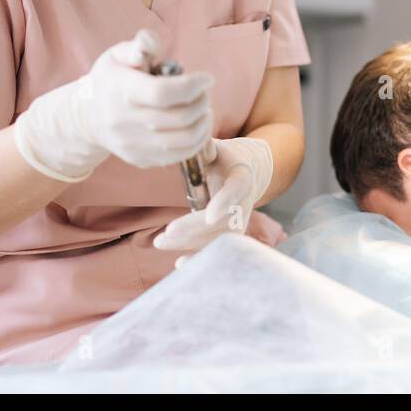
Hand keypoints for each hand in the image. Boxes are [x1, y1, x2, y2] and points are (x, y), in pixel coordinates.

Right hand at [14, 29, 214, 181]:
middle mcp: (125, 121)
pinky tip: (197, 125)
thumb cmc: (110, 81)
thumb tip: (149, 41)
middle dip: (202, 102)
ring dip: (204, 123)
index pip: (163, 93)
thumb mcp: (117, 56)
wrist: (87, 118)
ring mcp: (132, 144)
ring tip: (204, 110)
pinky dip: (197, 140)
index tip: (206, 78)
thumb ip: (138, 46)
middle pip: (179, 117)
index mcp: (122, 91)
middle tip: (204, 93)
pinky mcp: (140, 159)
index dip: (192, 86)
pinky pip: (179, 156)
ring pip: (184, 140)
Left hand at [153, 136, 274, 259]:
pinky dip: (200, 255)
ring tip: (160, 243)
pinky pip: (218, 246)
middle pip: (224, 220)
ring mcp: (239, 219)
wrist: (250, 169)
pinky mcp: (231, 231)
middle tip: (166, 235)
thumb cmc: (226, 157)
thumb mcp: (217, 148)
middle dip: (195, 229)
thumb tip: (187, 146)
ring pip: (219, 237)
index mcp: (242, 176)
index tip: (210, 216)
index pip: (236, 190)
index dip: (224, 203)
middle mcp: (245, 201)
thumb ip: (204, 149)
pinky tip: (180, 264)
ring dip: (191, 243)